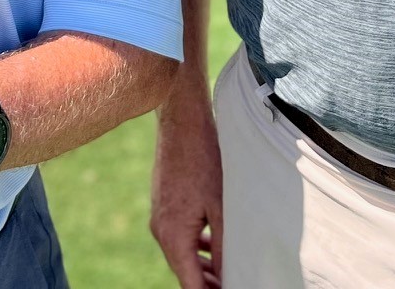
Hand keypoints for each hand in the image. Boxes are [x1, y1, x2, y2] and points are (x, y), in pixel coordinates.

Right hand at [150, 83, 223, 288]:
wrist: (181, 121)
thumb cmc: (204, 160)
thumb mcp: (222, 206)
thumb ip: (225, 246)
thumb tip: (229, 276)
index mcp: (173, 236)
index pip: (190, 284)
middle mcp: (161, 231)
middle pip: (184, 272)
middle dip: (207, 284)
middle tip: (235, 284)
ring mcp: (160, 218)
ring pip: (182, 254)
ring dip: (203, 267)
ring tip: (228, 274)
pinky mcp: (164, 206)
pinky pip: (179, 237)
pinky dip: (196, 247)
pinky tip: (215, 246)